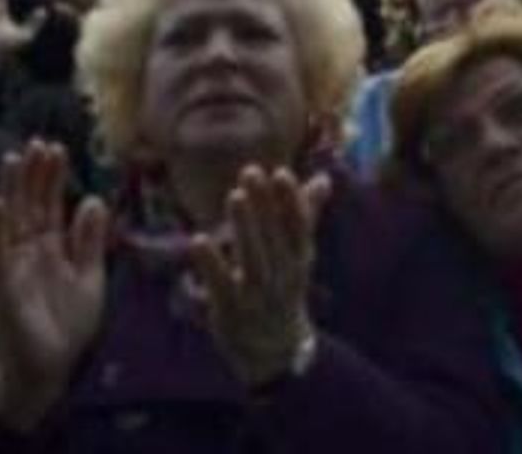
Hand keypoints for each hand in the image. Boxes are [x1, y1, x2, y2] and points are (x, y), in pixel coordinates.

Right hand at [0, 141, 109, 432]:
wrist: (49, 369)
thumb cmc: (66, 325)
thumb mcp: (90, 277)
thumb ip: (90, 241)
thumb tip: (94, 201)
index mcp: (51, 249)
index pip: (51, 206)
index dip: (53, 179)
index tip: (57, 148)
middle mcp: (28, 252)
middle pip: (31, 206)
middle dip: (34, 175)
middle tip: (40, 142)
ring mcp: (12, 267)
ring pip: (11, 221)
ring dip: (12, 190)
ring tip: (13, 159)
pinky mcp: (2, 285)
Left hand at [188, 167, 331, 388]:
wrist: (276, 350)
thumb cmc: (283, 290)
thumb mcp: (298, 255)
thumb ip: (306, 214)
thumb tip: (323, 177)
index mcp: (299, 259)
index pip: (298, 227)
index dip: (291, 201)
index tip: (281, 173)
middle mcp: (283, 277)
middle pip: (274, 237)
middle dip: (264, 205)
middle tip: (251, 171)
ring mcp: (258, 296)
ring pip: (253, 259)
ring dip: (244, 227)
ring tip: (234, 196)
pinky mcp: (230, 311)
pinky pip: (220, 286)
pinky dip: (211, 264)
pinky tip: (198, 240)